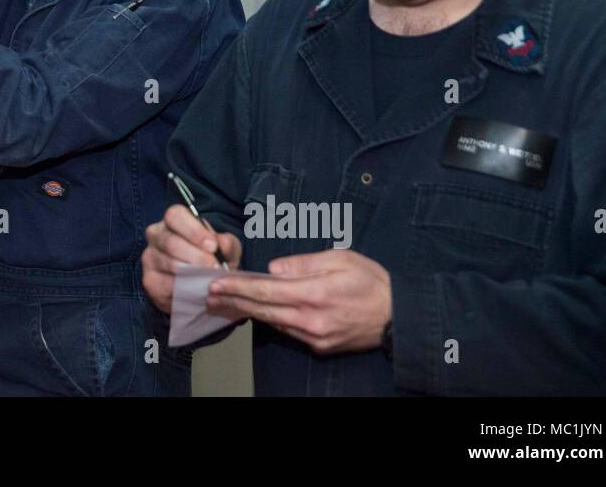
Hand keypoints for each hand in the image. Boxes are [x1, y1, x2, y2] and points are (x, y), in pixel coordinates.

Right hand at [142, 204, 242, 314]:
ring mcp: (150, 258)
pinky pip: (167, 285)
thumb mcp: (226, 249)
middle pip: (171, 242)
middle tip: (214, 267)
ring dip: (193, 273)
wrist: (202, 285)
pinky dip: (186, 289)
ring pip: (170, 264)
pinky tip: (198, 290)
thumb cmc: (211, 259)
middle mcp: (156, 235)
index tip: (212, 246)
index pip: (175, 216)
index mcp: (173, 221)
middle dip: (196, 256)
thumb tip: (222, 243)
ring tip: (210, 279)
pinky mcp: (150, 280)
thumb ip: (227, 244)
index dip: (194, 231)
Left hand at [207, 249, 390, 354]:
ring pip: (272, 323)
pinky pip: (288, 332)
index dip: (238, 287)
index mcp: (314, 293)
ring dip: (247, 312)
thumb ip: (303, 263)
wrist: (398, 317)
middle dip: (233, 302)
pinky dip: (270, 320)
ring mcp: (314, 337)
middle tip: (208, 295)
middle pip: (262, 310)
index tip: (215, 284)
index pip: (266, 291)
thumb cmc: (370, 281)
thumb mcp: (340, 258)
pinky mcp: (319, 347)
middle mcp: (311, 319)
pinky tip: (256, 312)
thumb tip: (272, 269)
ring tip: (224, 302)